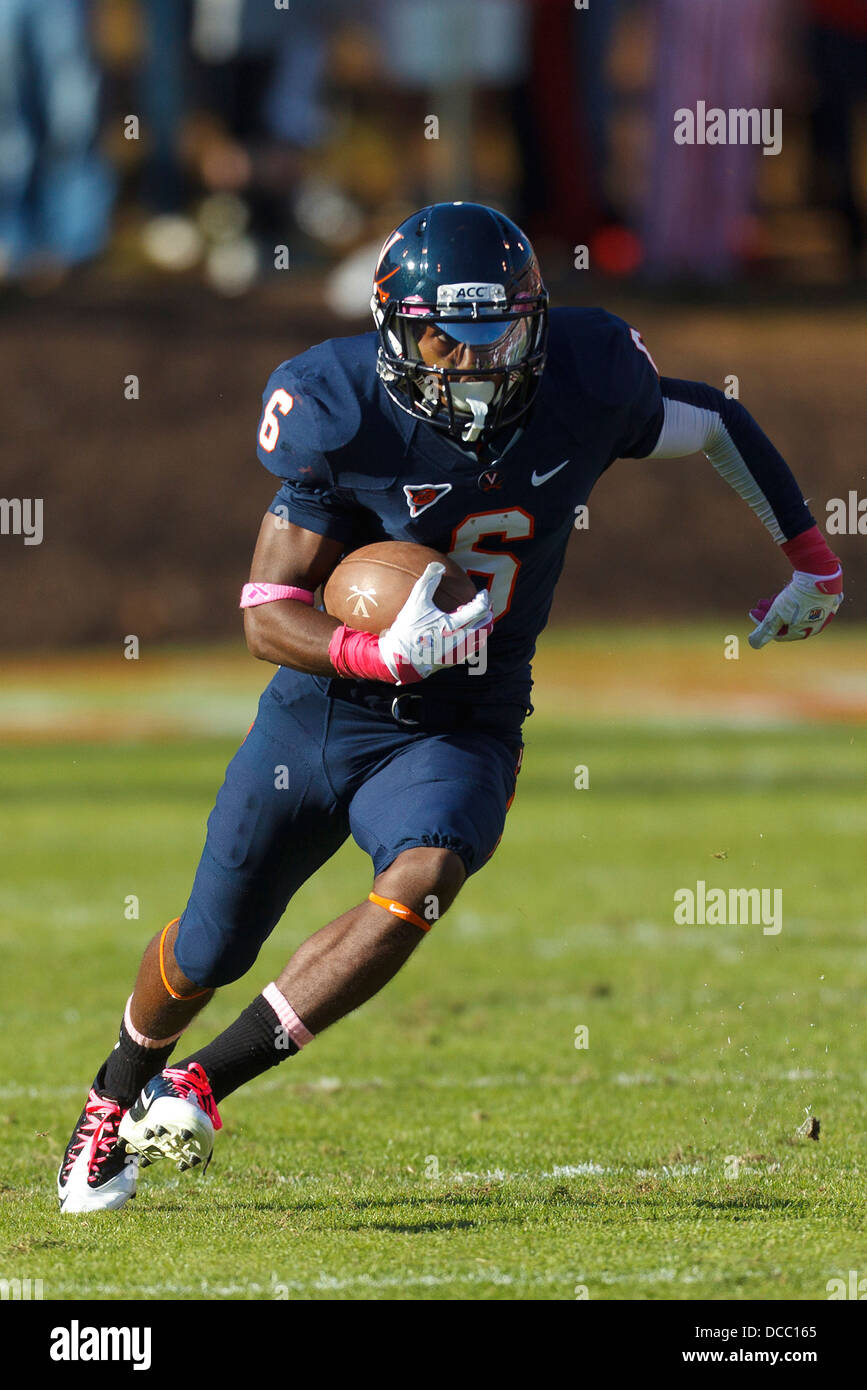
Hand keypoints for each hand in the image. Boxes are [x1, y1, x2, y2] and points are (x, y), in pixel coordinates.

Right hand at [379, 562, 493, 682]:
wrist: (399, 660)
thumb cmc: (407, 630)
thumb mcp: (415, 602)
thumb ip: (428, 581)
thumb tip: (437, 565)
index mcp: (454, 625)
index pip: (480, 610)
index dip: (484, 599)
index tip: (483, 593)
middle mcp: (460, 640)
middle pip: (486, 625)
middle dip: (487, 612)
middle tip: (483, 604)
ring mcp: (458, 652)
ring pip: (481, 639)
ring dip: (482, 627)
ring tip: (476, 619)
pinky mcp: (452, 661)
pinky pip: (470, 650)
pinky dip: (473, 639)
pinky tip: (464, 634)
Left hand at [748, 566, 842, 648]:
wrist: (820, 576)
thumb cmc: (797, 598)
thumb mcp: (776, 614)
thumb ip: (766, 629)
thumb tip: (754, 643)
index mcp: (804, 632)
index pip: (778, 633)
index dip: (764, 624)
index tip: (754, 612)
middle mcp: (816, 626)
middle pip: (787, 622)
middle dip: (771, 614)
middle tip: (760, 603)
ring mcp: (824, 613)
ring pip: (798, 612)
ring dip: (781, 606)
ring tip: (770, 597)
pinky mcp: (828, 600)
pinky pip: (808, 603)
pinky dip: (795, 600)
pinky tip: (786, 592)